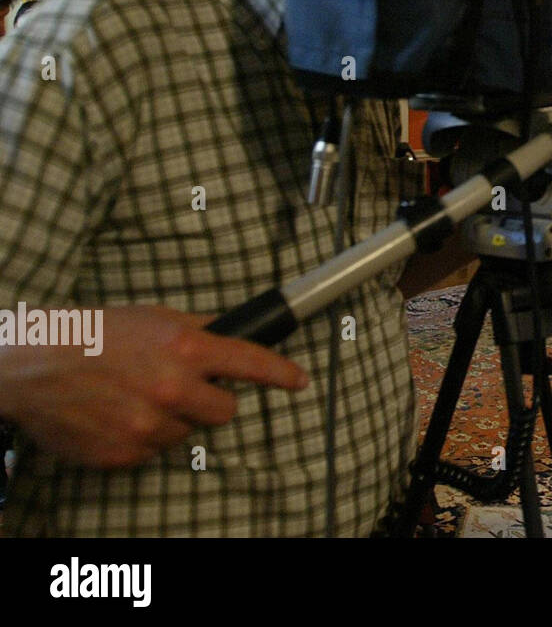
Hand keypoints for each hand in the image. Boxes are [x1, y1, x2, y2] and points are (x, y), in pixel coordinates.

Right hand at [0, 305, 307, 467]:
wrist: (34, 365)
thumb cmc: (94, 334)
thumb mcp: (154, 317)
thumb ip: (199, 328)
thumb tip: (233, 331)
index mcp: (185, 348)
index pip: (251, 364)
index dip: (282, 374)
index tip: (299, 381)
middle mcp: (172, 388)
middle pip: (226, 410)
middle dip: (211, 400)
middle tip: (182, 387)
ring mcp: (148, 424)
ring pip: (188, 432)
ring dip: (173, 418)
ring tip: (136, 396)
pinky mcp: (125, 452)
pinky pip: (154, 450)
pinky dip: (143, 436)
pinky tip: (119, 414)